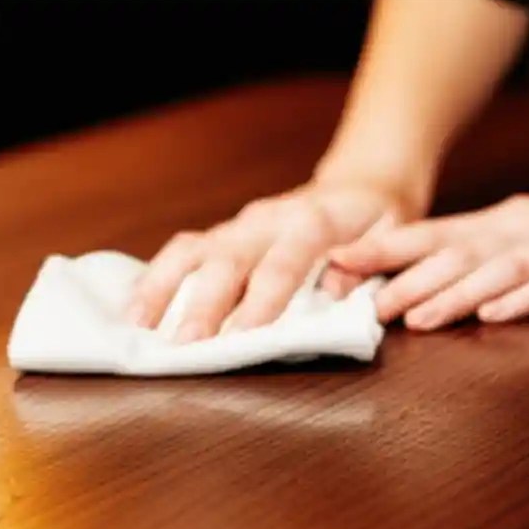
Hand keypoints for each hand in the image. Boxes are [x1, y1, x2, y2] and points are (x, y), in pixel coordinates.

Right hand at [126, 178, 422, 341]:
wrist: (362, 183)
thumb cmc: (380, 220)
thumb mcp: (396, 235)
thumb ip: (370, 263)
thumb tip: (337, 292)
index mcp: (313, 220)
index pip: (285, 260)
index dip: (264, 298)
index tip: (244, 335)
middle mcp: (266, 220)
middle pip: (228, 259)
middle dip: (204, 304)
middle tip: (183, 345)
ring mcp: (238, 226)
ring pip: (192, 251)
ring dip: (162, 289)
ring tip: (138, 328)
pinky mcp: (221, 235)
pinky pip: (181, 253)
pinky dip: (154, 280)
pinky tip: (132, 312)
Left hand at [328, 171, 528, 329]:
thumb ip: (489, 251)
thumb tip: (429, 273)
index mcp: (506, 224)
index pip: (434, 235)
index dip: (384, 250)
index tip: (335, 264)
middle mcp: (525, 230)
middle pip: (455, 252)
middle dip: (401, 276)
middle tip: (352, 299)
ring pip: (498, 269)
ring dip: (451, 293)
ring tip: (410, 318)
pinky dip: (526, 298)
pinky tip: (497, 314)